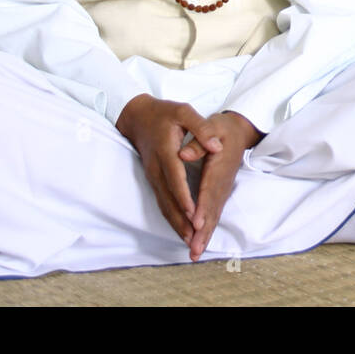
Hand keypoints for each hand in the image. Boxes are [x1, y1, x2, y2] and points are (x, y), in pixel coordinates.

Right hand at [115, 95, 223, 249]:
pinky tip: (180, 229)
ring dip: (176, 224)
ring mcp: (153, 176)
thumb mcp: (184, 112)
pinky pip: (162, 202)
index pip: (175, 178)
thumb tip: (217, 145)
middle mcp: (156, 168)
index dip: (184, 197)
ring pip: (164, 204)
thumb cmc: (164, 113)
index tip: (193, 213)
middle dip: (181, 220)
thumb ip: (201, 128)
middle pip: (168, 198)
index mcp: (165, 151)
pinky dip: (171, 217)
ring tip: (189, 241)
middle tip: (194, 238)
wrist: (137, 117)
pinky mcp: (153, 180)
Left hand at [178, 111, 262, 261]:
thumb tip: (184, 154)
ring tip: (195, 252)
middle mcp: (222, 181)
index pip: (210, 188)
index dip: (203, 206)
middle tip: (195, 249)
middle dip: (203, 230)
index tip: (196, 222)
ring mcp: (223, 188)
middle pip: (213, 208)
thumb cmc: (223, 128)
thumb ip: (199, 140)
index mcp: (219, 165)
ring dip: (205, 234)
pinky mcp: (221, 192)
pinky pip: (215, 213)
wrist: (240, 131)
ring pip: (214, 214)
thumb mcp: (213, 124)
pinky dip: (208, 228)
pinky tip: (200, 241)